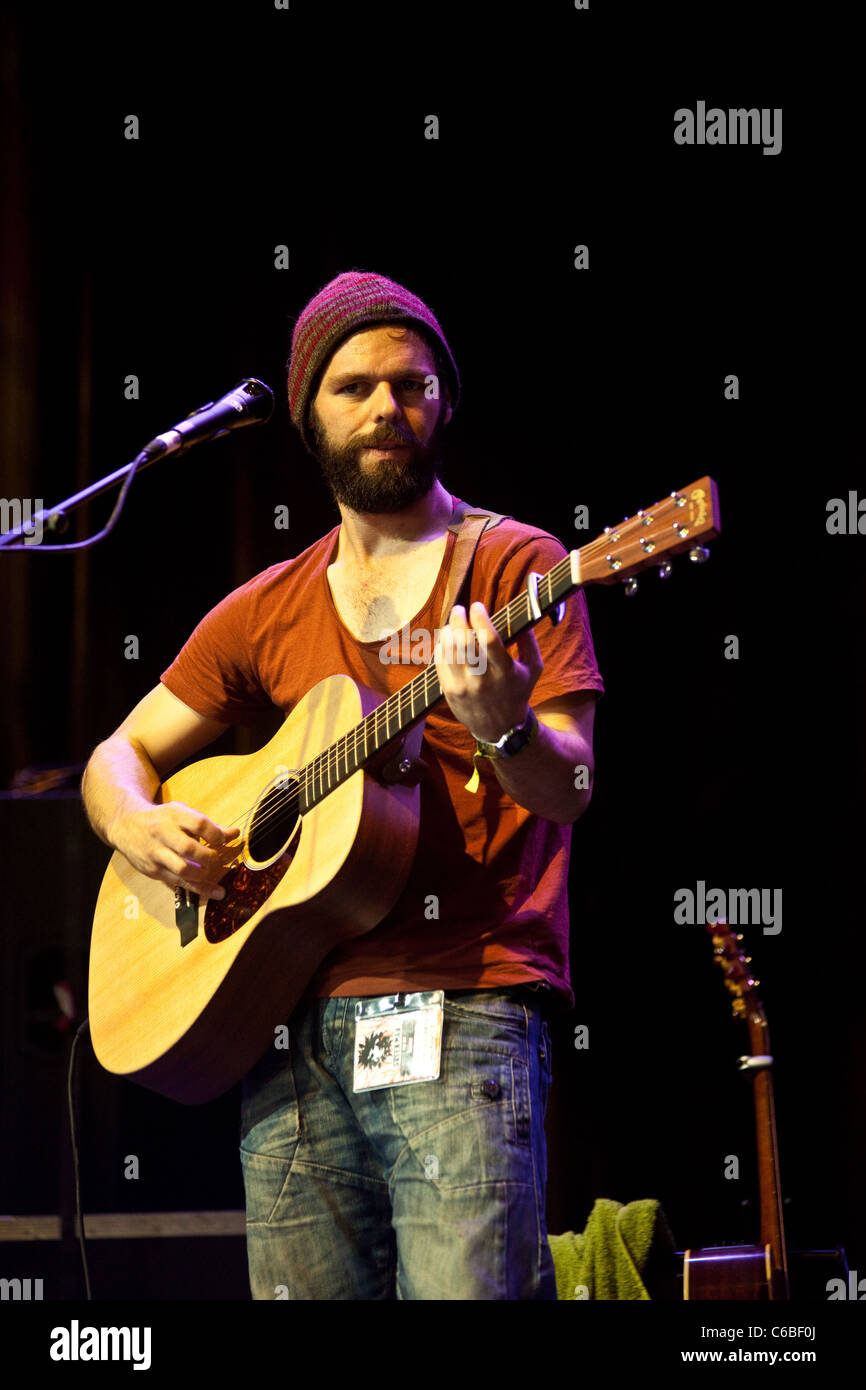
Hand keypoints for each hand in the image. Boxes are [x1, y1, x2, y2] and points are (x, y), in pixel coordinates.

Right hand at [109, 799, 239, 901]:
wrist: (125, 824)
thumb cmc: (161, 818)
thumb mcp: (181, 813)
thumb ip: (207, 825)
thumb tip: (234, 834)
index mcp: (173, 814)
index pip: (198, 823)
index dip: (216, 834)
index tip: (224, 839)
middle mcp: (162, 833)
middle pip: (189, 848)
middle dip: (208, 856)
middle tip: (216, 858)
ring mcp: (155, 853)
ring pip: (181, 869)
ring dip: (202, 875)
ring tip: (212, 875)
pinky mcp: (152, 870)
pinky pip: (176, 882)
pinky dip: (197, 888)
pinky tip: (212, 892)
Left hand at [434, 602, 543, 742]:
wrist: (500, 728)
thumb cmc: (517, 692)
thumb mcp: (533, 668)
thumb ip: (529, 641)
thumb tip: (523, 613)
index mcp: (505, 671)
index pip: (489, 639)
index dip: (480, 618)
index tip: (477, 606)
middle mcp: (483, 679)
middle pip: (464, 642)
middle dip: (459, 619)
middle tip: (460, 610)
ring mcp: (464, 686)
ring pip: (448, 650)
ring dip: (447, 631)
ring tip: (452, 624)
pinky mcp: (449, 691)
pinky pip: (439, 662)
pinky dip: (440, 646)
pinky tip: (446, 639)